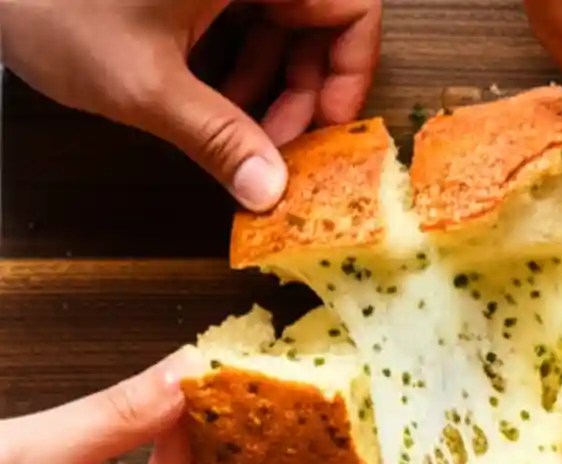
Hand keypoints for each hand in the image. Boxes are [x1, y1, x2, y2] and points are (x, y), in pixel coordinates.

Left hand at [0, 0, 380, 210]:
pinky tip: (211, 105)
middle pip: (321, 20)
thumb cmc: (50, 3)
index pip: (353, 6)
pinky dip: (239, 64)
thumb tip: (270, 188)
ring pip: (284, 24)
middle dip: (306, 90)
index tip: (327, 126)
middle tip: (280, 147)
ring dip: (271, 85)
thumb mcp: (142, 83)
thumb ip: (216, 137)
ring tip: (239, 133)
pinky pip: (244, 18)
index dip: (352, 71)